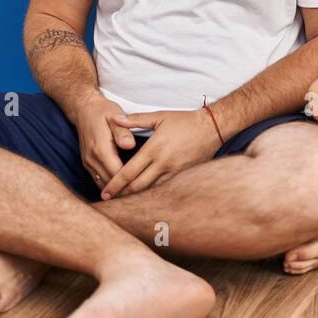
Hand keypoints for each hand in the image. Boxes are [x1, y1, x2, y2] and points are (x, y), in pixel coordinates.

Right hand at [71, 94, 139, 192]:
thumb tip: (130, 145)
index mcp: (100, 149)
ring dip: (117, 191)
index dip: (132, 181)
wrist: (84, 109)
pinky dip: (110, 186)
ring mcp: (88, 163)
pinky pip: (98, 180)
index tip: (149, 184)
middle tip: (146, 196)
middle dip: (126, 189)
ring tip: (136, 196)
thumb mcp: (115, 117)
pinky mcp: (87, 164)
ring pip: (103, 184)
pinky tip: (123, 188)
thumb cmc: (103, 112)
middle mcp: (92, 159)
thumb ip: (123, 132)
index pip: (118, 173)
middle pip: (110, 183)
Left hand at [98, 107, 222, 199]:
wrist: (212, 128)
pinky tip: (145, 196)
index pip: (129, 172)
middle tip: (109, 200)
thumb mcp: (159, 117)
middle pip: (137, 186)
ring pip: (151, 191)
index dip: (114, 184)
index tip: (105, 192)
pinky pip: (164, 189)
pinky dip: (152, 194)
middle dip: (122, 195)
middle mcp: (163, 164)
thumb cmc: (185, 121)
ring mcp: (174, 172)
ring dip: (136, 196)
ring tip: (123, 200)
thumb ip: (135, 120)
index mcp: (154, 149)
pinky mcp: (183, 176)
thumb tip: (114, 118)